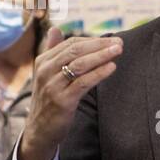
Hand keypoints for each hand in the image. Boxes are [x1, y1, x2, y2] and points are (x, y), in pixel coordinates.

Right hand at [18, 26, 122, 159]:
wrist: (39, 131)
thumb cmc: (47, 100)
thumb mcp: (46, 74)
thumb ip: (52, 51)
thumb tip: (55, 29)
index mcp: (43, 61)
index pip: (70, 43)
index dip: (92, 40)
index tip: (110, 39)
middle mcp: (46, 71)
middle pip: (76, 50)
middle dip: (99, 45)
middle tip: (119, 43)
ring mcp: (53, 86)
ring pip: (80, 64)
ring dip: (101, 55)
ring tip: (118, 51)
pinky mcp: (62, 100)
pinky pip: (83, 82)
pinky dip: (98, 73)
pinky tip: (111, 67)